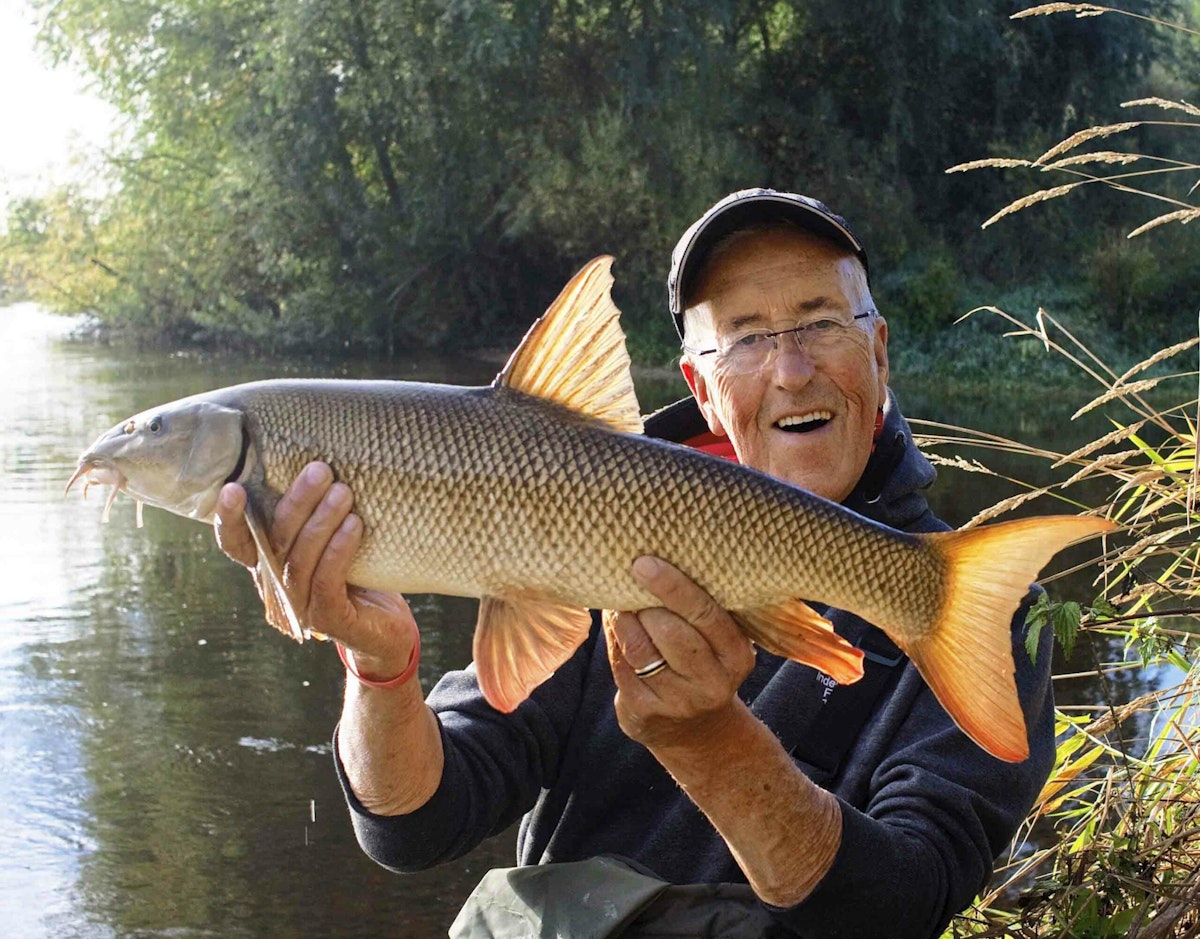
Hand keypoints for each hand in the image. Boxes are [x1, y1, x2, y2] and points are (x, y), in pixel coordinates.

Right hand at [213, 461, 416, 679]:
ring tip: (343, 492)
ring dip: (320, 522)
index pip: (238, 544)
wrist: (389, 630)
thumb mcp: (334, 539)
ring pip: (299, 561)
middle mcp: (277, 589)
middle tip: (320, 471)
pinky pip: (327, 581)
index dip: (229, 519)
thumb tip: (319, 462)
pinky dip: (339, 550)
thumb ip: (316, 515)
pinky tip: (354, 525)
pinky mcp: (328, 620)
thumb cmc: (361, 574)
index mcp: (270, 567)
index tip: (233, 487)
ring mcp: (300, 608)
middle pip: (274, 542)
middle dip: (296, 503)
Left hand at [604, 556, 754, 752]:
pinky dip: (614, 640)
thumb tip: (657, 557)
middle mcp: (713, 682)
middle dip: (645, 602)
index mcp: (737, 655)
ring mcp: (679, 701)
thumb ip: (701, 609)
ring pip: (640, 648)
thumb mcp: (718, 641)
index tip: (645, 563)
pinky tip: (615, 626)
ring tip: (620, 602)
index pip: (706, 614)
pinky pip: (622, 665)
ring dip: (624, 619)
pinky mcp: (647, 712)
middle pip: (670, 631)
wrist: (697, 732)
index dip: (673, 587)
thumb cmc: (704, 664)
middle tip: (631, 579)